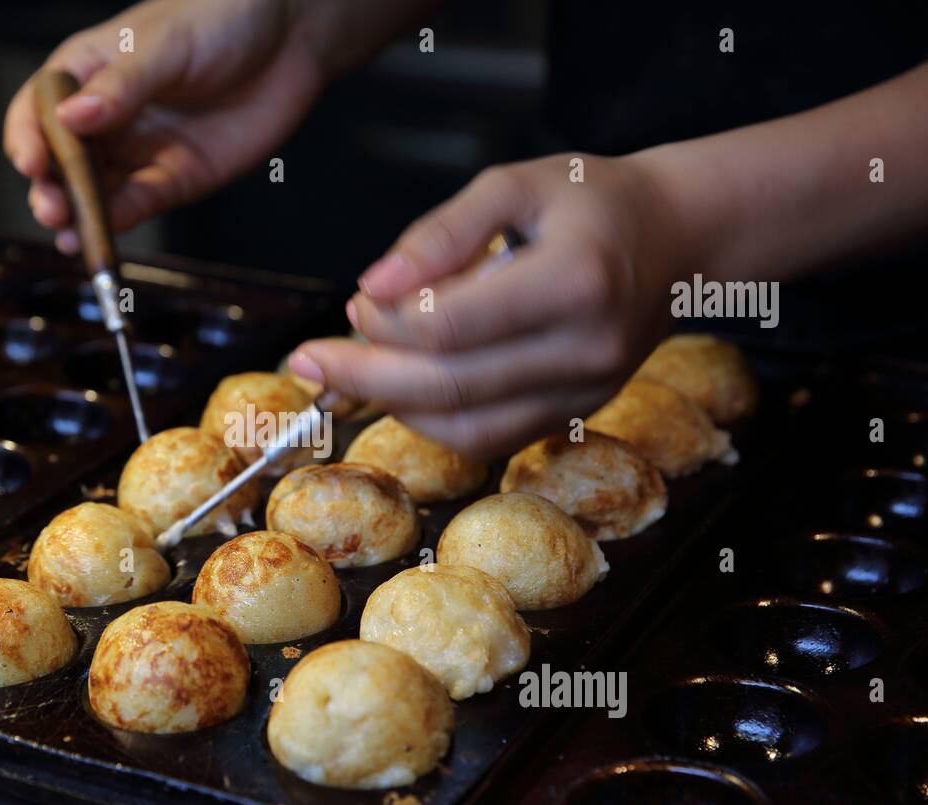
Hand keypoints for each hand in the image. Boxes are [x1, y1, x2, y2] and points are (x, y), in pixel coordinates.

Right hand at [4, 0, 325, 252]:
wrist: (289, 37)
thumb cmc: (220, 17)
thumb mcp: (166, 45)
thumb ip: (122, 85)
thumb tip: (72, 119)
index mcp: (87, 71)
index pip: (39, 109)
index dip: (28, 137)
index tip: (32, 163)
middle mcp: (106, 116)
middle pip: (62, 161)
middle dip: (50, 188)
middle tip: (52, 209)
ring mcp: (138, 150)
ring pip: (96, 191)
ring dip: (80, 215)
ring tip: (71, 234)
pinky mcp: (174, 178)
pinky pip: (138, 204)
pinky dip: (119, 221)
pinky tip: (104, 235)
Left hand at [288, 153, 687, 458]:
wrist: (678, 241)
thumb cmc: (592, 203)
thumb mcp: (513, 185)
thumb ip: (439, 234)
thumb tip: (372, 288)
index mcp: (574, 280)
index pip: (450, 326)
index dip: (384, 321)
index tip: (356, 299)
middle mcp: (585, 350)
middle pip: (449, 388)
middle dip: (363, 377)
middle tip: (307, 361)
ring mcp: (585, 393)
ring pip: (464, 428)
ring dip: (392, 404)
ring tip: (351, 370)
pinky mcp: (574, 415)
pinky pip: (487, 438)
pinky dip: (432, 420)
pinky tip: (401, 387)